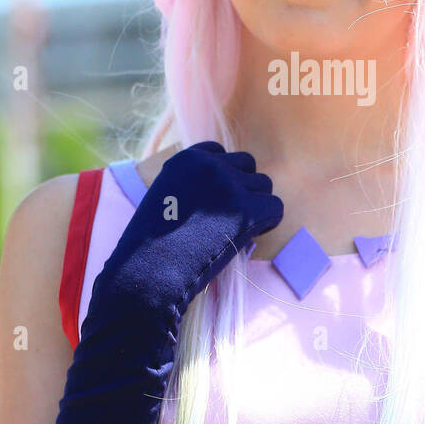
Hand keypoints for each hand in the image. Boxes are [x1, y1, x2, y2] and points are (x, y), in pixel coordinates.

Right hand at [87, 140, 282, 327]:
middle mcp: (209, 164)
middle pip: (247, 164)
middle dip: (244, 187)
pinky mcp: (246, 209)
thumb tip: (219, 198)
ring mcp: (229, 185)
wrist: (149, 271)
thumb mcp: (164, 199)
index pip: (219, 152)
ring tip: (238, 229)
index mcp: (186, 159)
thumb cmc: (150, 247)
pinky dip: (268, 222)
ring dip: (256, 205)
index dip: (224, 176)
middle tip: (230, 216)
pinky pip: (275, 207)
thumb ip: (190, 187)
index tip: (216, 201)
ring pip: (265, 185)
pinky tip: (250, 236)